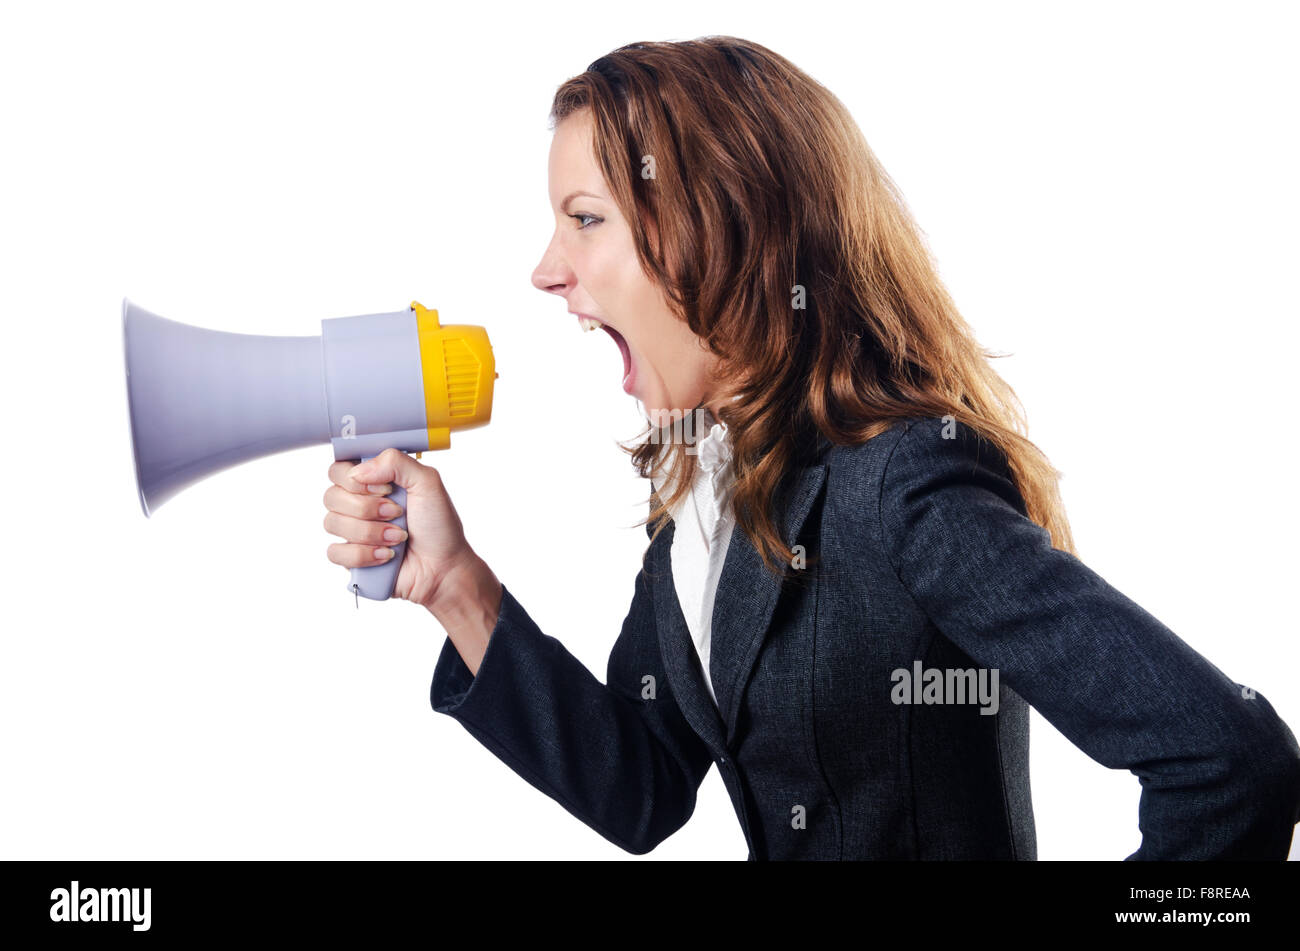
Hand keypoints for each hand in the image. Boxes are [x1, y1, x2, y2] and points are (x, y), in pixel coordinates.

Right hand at [323, 448, 476, 608]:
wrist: (444, 566)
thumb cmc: (439, 525)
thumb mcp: (427, 482)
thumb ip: (396, 462)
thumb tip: (357, 471)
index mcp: (373, 481)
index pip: (339, 469)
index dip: (354, 479)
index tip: (385, 489)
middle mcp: (358, 503)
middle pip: (331, 495)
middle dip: (367, 508)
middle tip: (396, 513)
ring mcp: (352, 531)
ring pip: (332, 523)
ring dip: (370, 532)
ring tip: (398, 537)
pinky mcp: (351, 557)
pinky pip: (335, 552)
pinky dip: (364, 554)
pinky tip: (386, 555)